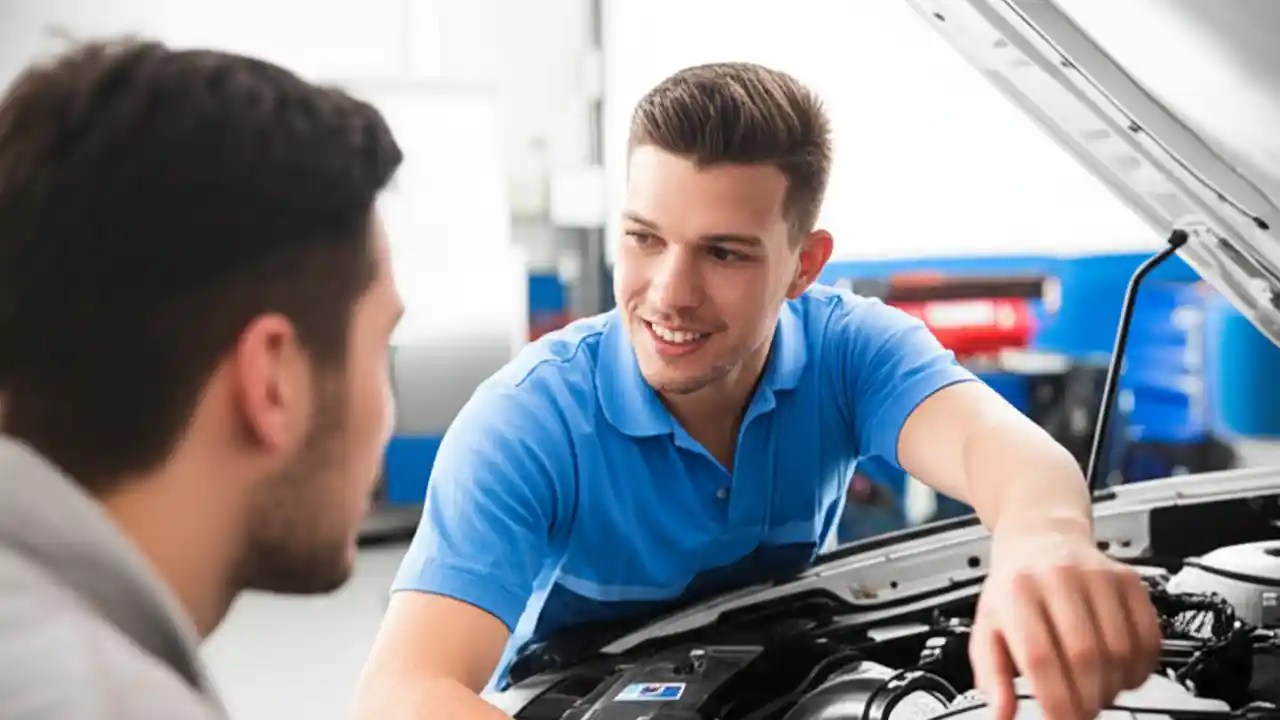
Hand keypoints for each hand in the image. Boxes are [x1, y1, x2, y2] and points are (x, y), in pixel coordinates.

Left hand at [969, 522, 1162, 719]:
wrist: (1040, 537)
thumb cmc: (1014, 587)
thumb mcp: (987, 626)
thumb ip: (991, 674)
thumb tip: (1001, 714)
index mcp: (1017, 591)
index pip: (1040, 657)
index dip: (1055, 700)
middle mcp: (1058, 578)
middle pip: (1085, 658)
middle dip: (1087, 700)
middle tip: (1080, 715)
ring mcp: (1098, 576)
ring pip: (1120, 651)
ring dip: (1112, 689)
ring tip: (1096, 694)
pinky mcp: (1129, 580)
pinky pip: (1148, 638)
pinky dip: (1139, 670)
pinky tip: (1120, 675)